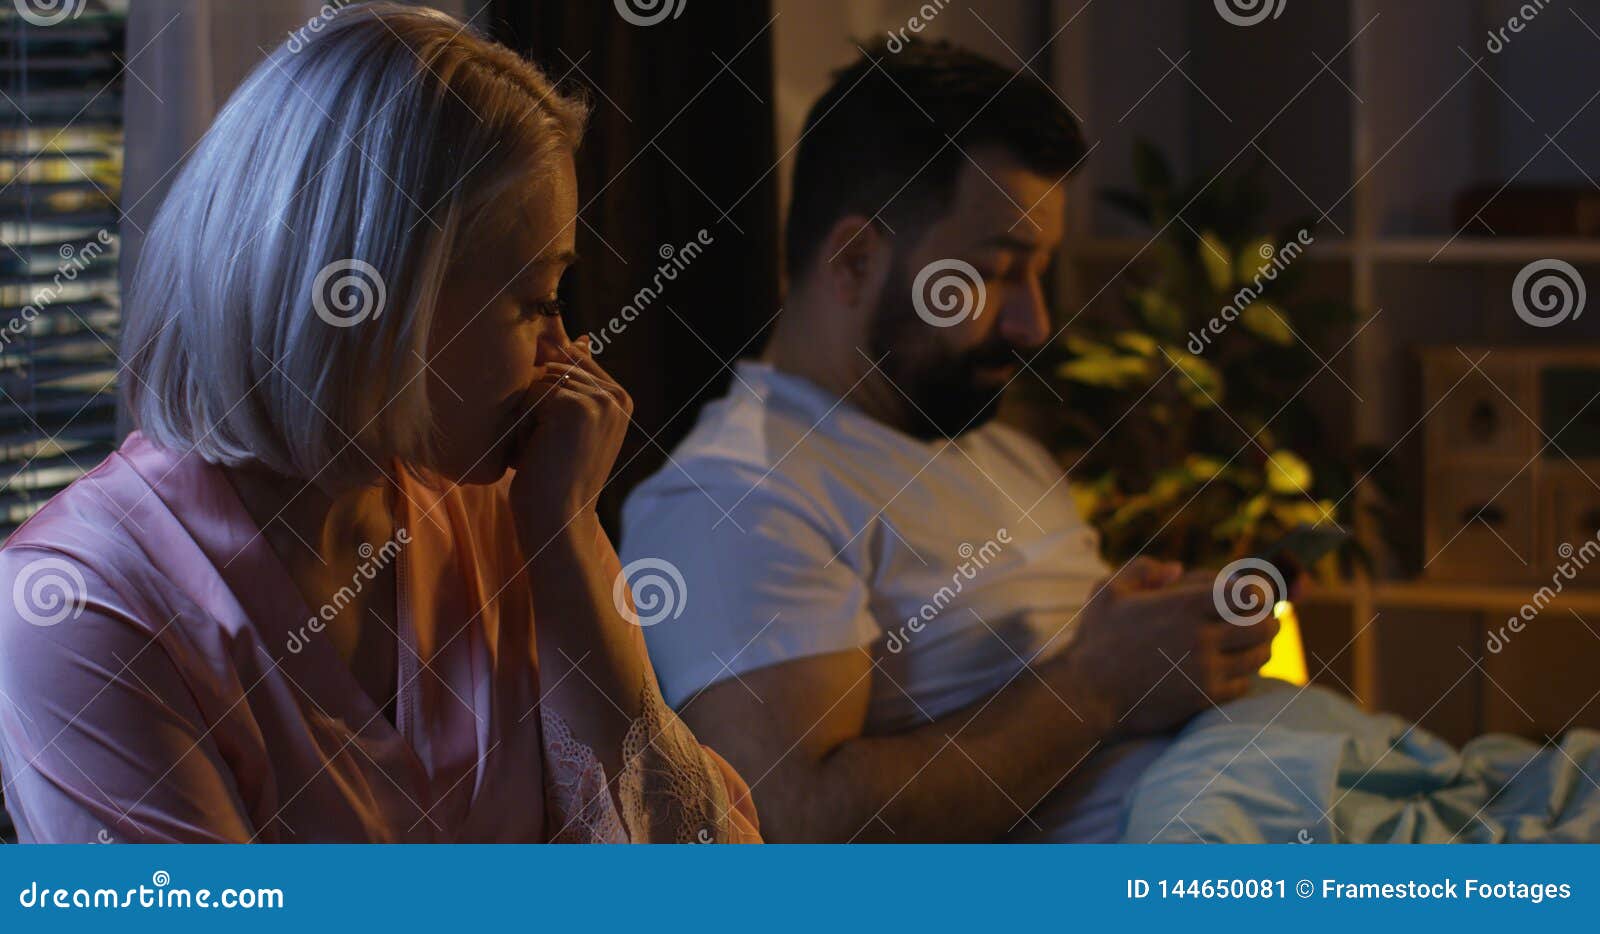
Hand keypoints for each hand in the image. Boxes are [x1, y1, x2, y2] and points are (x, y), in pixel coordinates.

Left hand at [508, 337, 633, 546]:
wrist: (556, 520)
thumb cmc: (552, 476)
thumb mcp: (564, 424)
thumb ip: (574, 381)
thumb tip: (581, 337)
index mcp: (619, 398)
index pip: (572, 361)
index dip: (546, 386)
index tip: (548, 431)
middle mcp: (616, 396)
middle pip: (554, 366)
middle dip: (535, 400)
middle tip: (544, 445)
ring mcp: (600, 399)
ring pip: (541, 378)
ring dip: (527, 412)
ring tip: (539, 449)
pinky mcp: (577, 405)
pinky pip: (531, 391)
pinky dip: (522, 423)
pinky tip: (535, 452)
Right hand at [1052, 563, 1279, 737]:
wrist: (1086, 694)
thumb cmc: (1095, 640)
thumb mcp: (1107, 591)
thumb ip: (1142, 569)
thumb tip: (1177, 569)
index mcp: (1182, 606)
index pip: (1246, 593)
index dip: (1256, 592)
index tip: (1253, 595)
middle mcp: (1201, 637)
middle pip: (1262, 626)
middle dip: (1269, 621)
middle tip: (1267, 621)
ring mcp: (1205, 670)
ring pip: (1257, 657)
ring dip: (1260, 649)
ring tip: (1254, 645)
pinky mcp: (1203, 698)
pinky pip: (1242, 685)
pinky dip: (1243, 677)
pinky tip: (1232, 672)